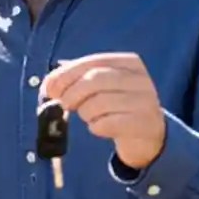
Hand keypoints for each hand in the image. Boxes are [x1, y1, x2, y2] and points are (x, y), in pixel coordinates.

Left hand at [41, 52, 165, 169]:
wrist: (149, 136)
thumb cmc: (118, 107)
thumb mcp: (102, 86)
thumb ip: (77, 78)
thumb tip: (50, 82)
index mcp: (130, 63)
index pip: (92, 62)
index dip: (65, 75)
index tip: (50, 89)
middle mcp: (141, 79)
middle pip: (94, 80)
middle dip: (71, 93)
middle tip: (65, 105)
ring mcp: (145, 102)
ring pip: (99, 103)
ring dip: (85, 113)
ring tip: (90, 117)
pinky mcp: (143, 125)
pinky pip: (107, 124)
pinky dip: (96, 127)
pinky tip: (100, 127)